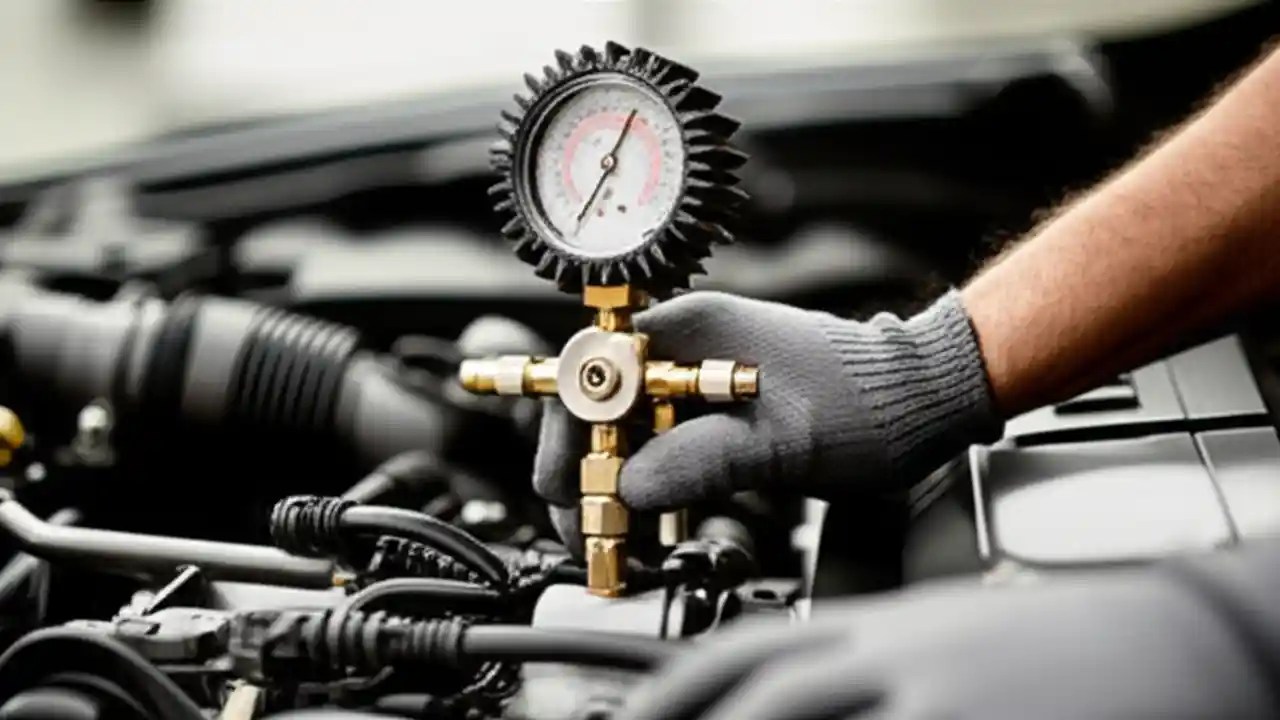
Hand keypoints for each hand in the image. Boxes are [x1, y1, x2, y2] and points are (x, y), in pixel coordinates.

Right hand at [533, 290, 1000, 549]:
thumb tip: (630, 489)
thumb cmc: (867, 402)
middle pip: (602, 406)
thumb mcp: (780, 442)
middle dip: (588, 469)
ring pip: (630, 429)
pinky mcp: (718, 405)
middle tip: (588, 529)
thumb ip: (699, 462)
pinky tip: (653, 520)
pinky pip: (664, 441)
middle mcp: (688, 345)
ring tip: (617, 538)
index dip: (570, 434)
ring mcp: (701, 373)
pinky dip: (652, 481)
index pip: (593, 375)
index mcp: (692, 332)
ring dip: (617, 481)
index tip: (567, 486)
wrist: (922, 397)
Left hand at [620, 554, 1276, 719]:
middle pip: (760, 691)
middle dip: (685, 717)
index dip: (673, 688)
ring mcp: (936, 699)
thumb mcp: (928, 638)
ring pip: (802, 718)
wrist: (1161, 637)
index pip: (743, 648)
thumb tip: (780, 693)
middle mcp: (892, 658)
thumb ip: (855, 664)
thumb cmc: (1042, 641)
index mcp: (871, 626)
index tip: (629, 717)